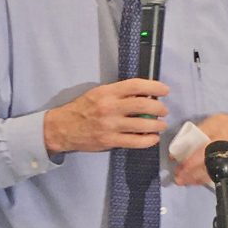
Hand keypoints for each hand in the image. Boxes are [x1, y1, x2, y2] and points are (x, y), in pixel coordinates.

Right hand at [43, 78, 167, 154]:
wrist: (63, 128)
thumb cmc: (81, 108)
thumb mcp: (98, 93)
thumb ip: (118, 93)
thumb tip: (143, 95)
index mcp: (107, 92)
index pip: (135, 86)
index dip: (154, 87)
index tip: (164, 90)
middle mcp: (109, 107)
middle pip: (142, 105)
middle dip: (159, 108)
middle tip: (163, 110)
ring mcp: (110, 126)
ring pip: (142, 125)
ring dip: (157, 125)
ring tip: (161, 125)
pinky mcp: (110, 141)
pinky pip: (135, 142)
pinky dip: (148, 140)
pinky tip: (152, 138)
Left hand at [173, 113, 227, 186]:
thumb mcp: (216, 120)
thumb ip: (201, 130)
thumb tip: (181, 144)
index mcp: (219, 125)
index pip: (200, 139)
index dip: (187, 151)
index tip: (174, 159)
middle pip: (207, 155)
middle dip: (190, 167)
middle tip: (178, 175)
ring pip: (215, 167)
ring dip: (197, 176)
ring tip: (184, 181)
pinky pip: (223, 173)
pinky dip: (209, 178)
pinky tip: (197, 181)